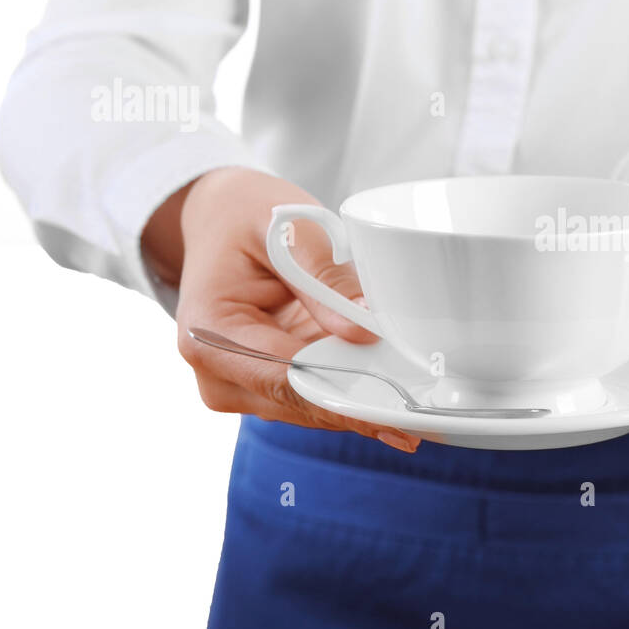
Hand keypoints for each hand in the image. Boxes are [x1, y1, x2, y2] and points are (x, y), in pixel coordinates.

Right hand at [145, 166, 419, 452]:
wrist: (220, 218)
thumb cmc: (245, 217)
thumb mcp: (287, 231)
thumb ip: (324, 281)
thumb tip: (365, 330)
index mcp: (208, 333)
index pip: (284, 378)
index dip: (342, 394)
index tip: (391, 407)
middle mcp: (216, 371)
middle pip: (299, 403)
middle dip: (358, 403)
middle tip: (419, 411)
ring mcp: (238, 384)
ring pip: (309, 409)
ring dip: (357, 401)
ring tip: (412, 400)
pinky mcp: (264, 384)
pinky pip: (312, 397)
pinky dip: (348, 390)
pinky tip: (387, 389)